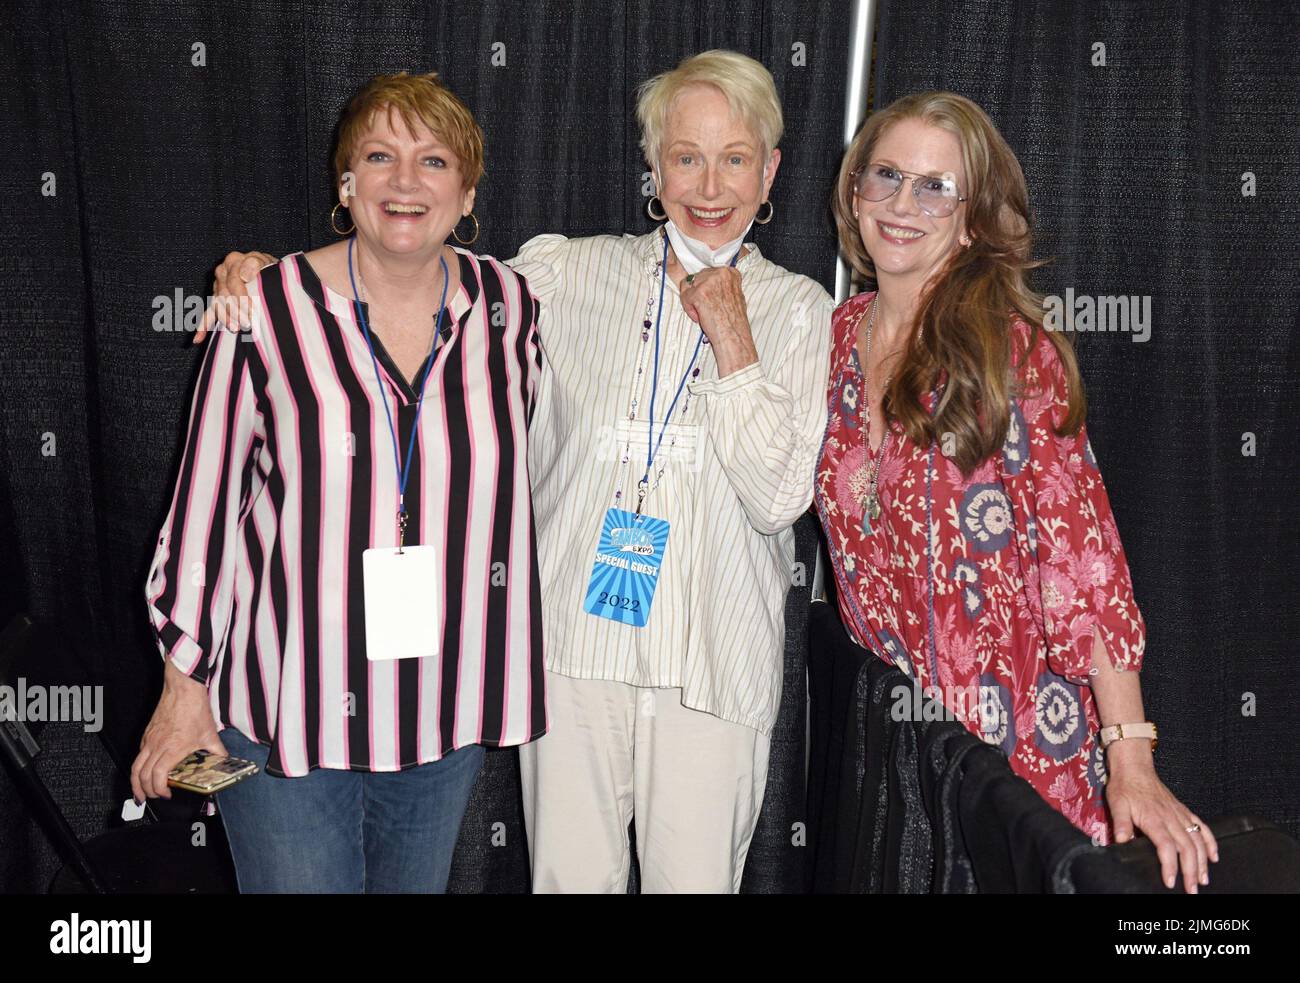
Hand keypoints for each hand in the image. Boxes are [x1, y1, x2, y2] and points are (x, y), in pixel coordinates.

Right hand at [129, 663, 226, 801]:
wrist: (183, 689)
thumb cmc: (194, 708)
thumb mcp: (210, 734)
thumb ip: (217, 751)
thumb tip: (224, 761)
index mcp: (173, 748)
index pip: (158, 776)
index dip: (159, 789)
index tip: (167, 794)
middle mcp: (157, 746)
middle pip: (142, 775)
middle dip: (146, 791)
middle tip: (153, 798)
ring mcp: (149, 740)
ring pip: (135, 766)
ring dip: (135, 783)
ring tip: (140, 793)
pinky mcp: (147, 734)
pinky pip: (138, 755)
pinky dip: (138, 768)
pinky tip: (144, 772)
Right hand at [197, 250, 276, 342]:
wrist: (267, 271)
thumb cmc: (268, 268)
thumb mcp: (266, 261)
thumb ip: (255, 263)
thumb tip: (245, 275)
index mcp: (233, 261)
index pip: (233, 282)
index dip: (242, 297)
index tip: (251, 310)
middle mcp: (222, 272)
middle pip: (224, 295)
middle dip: (235, 311)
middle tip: (247, 323)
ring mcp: (218, 286)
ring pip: (217, 305)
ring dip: (225, 318)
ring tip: (236, 329)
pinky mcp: (217, 300)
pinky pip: (208, 313)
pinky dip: (203, 327)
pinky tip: (197, 340)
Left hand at [678, 267, 757, 376]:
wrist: (733, 335)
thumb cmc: (734, 320)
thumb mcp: (734, 295)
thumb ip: (721, 286)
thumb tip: (706, 284)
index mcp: (730, 272)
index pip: (707, 272)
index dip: (704, 287)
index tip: (706, 298)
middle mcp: (720, 273)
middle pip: (696, 278)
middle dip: (696, 293)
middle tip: (704, 308)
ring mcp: (709, 281)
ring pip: (688, 287)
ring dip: (691, 301)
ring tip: (702, 313)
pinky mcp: (699, 292)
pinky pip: (685, 297)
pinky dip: (689, 309)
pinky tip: (699, 318)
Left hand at [1105, 742, 1218, 892]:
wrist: (1135, 768)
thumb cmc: (1124, 787)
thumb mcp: (1117, 804)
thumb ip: (1121, 824)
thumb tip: (1121, 842)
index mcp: (1154, 819)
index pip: (1166, 846)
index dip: (1170, 865)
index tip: (1171, 882)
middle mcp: (1171, 818)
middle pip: (1187, 848)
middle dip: (1191, 871)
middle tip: (1192, 890)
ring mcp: (1180, 814)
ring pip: (1197, 841)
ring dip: (1203, 862)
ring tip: (1203, 879)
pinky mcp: (1184, 811)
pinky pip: (1202, 827)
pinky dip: (1210, 842)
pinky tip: (1214, 856)